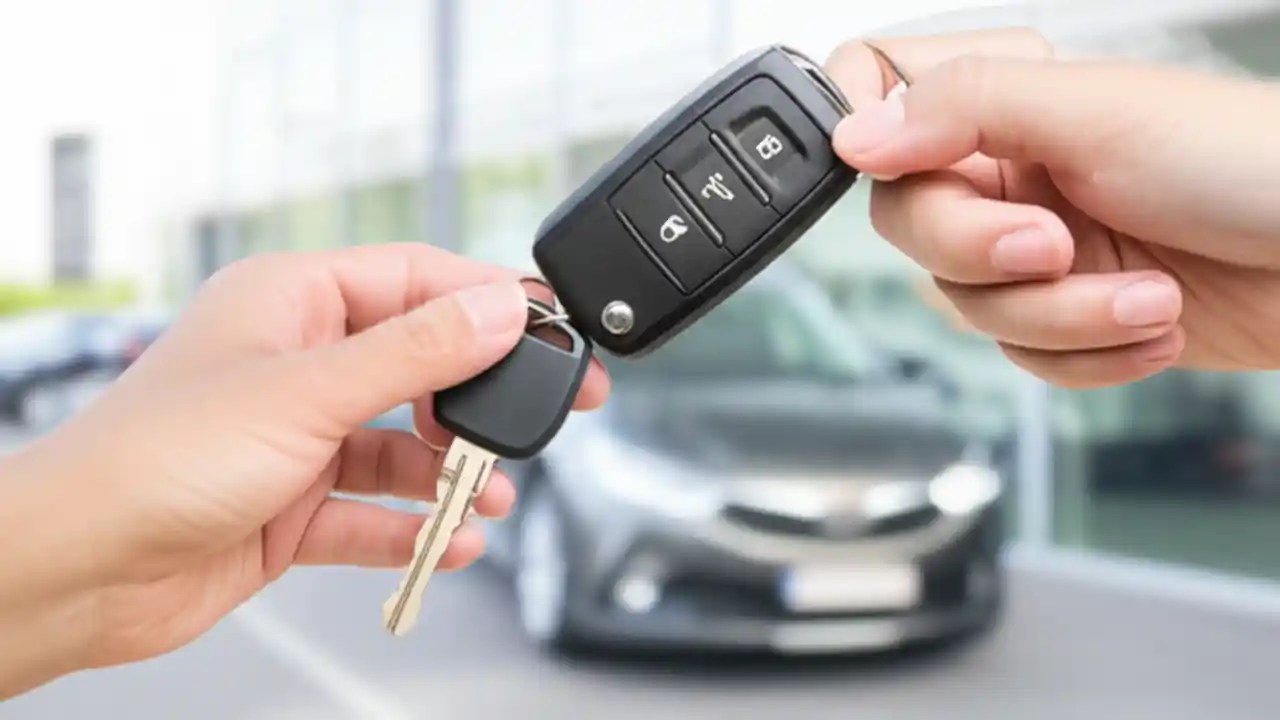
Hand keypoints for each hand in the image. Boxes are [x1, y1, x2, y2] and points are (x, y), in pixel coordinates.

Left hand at [0, 244, 608, 695]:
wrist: (77, 569)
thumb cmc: (154, 459)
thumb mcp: (308, 392)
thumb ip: (415, 352)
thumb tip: (499, 309)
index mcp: (292, 302)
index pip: (413, 279)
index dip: (486, 299)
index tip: (548, 328)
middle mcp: (296, 363)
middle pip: (417, 364)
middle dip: (477, 397)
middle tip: (543, 415)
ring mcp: (294, 436)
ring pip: (399, 445)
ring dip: (449, 473)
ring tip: (489, 494)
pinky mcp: (289, 504)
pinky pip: (372, 511)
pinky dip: (413, 526)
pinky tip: (450, 538)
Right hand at [824, 29, 1279, 385]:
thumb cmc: (1252, 163)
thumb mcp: (1096, 115)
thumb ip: (964, 109)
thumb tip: (855, 133)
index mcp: (1006, 99)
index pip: (880, 93)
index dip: (870, 134)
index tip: (908, 172)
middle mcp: (1009, 170)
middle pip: (911, 227)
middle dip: (988, 256)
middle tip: (1056, 246)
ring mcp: (1034, 246)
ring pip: (969, 306)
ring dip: (1063, 315)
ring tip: (1143, 295)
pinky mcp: (1066, 314)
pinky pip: (1021, 355)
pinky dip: (1085, 354)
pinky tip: (1148, 324)